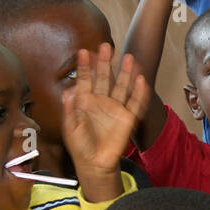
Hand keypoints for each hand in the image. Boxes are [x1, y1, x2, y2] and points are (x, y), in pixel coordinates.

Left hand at [62, 47, 150, 175]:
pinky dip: (139, 92)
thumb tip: (68, 91)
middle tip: (106, 46)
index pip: (85, 80)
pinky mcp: (127, 119)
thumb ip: (70, 109)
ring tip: (128, 57)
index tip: (83, 52)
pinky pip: (135, 103)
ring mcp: (115, 110)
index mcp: (86, 102)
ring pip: (121, 86)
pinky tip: (141, 80)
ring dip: (125, 72)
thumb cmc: (80, 145)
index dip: (85, 66)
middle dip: (105, 62)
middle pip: (105, 78)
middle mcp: (102, 102)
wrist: (94, 163)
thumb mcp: (70, 127)